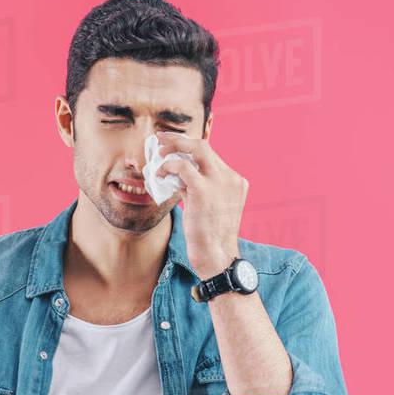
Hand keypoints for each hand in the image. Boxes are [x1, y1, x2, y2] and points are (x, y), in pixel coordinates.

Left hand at [154, 130, 247, 278]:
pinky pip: (183, 167)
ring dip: (174, 147)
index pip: (211, 155)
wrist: (216, 256)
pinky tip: (159, 174)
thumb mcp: (207, 206)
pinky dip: (168, 167)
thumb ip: (197, 189)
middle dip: (180, 139)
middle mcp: (231, 178)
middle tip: (161, 138)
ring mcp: (220, 182)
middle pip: (205, 146)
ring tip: (158, 153)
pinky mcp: (204, 190)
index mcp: (235, 181)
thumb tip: (178, 177)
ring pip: (197, 149)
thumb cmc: (209, 236)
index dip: (190, 147)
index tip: (174, 145)